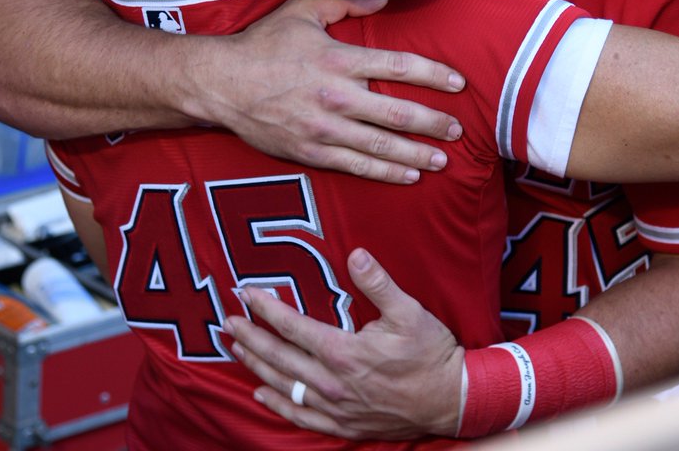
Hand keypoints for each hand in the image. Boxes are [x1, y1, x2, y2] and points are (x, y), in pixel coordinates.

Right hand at [194, 0, 465, 183]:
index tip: (458, 84)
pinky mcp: (310, 152)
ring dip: (416, 155)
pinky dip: (385, 173)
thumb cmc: (262, 44)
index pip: (398, 66)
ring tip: (442, 160)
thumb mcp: (301, 10)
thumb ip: (344, 0)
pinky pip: (355, 166)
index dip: (432, 75)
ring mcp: (323, 128)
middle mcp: (335, 96)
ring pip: (380, 146)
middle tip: (458, 130)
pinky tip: (408, 176)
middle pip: (397, 113)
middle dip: (433, 124)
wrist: (220, 84)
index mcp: (337, 58)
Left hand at [224, 248, 463, 440]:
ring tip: (236, 349)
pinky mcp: (343, 424)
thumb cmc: (431, 354)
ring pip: (283, 385)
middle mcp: (331, 382)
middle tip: (227, 321)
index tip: (246, 294)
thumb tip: (355, 254)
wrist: (451, 400)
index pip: (292, 327)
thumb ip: (378, 283)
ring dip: (256, 366)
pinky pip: (300, 416)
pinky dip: (277, 404)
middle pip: (278, 357)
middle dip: (249, 337)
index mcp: (343, 352)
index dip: (265, 309)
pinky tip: (261, 393)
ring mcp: (335, 407)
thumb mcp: (409, 311)